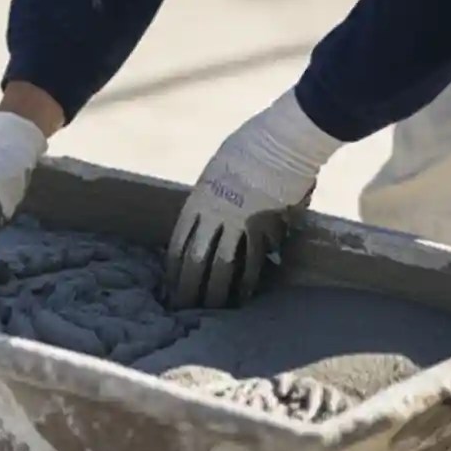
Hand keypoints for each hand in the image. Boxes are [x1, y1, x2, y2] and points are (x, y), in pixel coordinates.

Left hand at [163, 90, 340, 309]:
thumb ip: (210, 197)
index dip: (173, 269)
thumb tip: (208, 219)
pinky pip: (254, 261)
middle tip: (183, 308)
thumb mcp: (215, 171)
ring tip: (211, 309)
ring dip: (215, 291)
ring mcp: (240, 223)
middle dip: (187, 288)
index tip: (169, 286)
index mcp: (198, 199)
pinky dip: (248, 281)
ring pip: (222, 265)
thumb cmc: (249, 147)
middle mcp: (214, 215)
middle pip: (195, 260)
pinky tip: (244, 296)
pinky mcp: (266, 228)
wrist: (281, 141)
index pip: (178, 243)